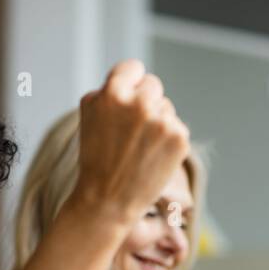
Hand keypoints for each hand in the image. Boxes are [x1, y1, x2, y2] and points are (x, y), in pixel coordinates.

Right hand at [69, 59, 190, 229]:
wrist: (107, 201)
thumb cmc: (96, 159)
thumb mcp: (89, 115)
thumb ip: (108, 90)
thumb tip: (132, 78)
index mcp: (112, 93)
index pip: (133, 68)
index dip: (130, 83)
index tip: (128, 98)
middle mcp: (139, 103)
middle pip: (153, 85)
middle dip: (146, 102)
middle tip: (132, 131)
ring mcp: (162, 120)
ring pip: (166, 108)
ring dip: (157, 122)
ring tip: (139, 149)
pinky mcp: (179, 137)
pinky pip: (177, 127)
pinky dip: (168, 141)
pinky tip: (152, 158)